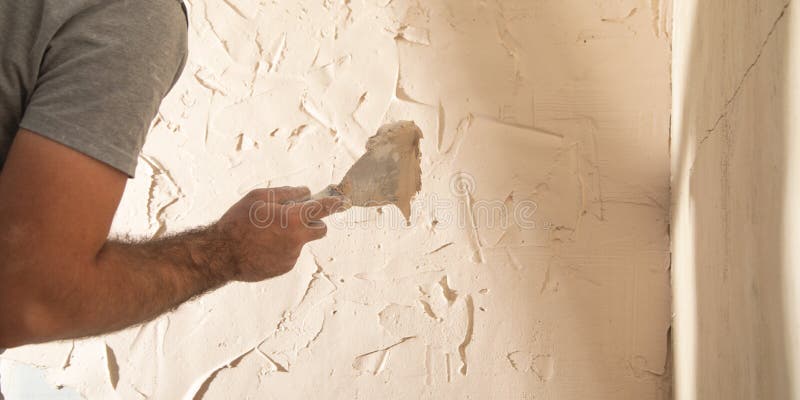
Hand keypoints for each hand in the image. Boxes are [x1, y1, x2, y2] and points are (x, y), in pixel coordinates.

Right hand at [215, 187, 344, 281]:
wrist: (222, 254)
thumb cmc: (238, 222)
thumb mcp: (259, 197)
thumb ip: (286, 193)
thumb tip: (305, 192)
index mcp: (293, 218)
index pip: (323, 209)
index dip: (335, 204)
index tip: (344, 202)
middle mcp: (298, 239)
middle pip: (320, 229)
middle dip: (313, 222)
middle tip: (294, 217)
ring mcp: (292, 255)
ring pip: (300, 241)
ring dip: (291, 236)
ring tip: (265, 234)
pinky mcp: (284, 267)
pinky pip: (289, 254)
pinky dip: (281, 248)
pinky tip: (262, 246)